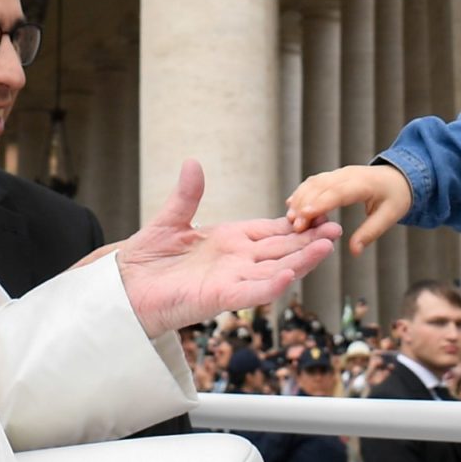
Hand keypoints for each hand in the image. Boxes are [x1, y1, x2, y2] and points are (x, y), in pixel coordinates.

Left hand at [116, 159, 341, 337]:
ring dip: (300, 262)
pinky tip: (288, 277)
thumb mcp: (170, 221)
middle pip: (281, 251)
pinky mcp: (216, 298)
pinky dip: (269, 287)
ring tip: (327, 247)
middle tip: (338, 229)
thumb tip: (192, 163)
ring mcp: (229, 280)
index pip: (271, 232)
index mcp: (230, 241)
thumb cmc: (145, 260)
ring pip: (274, 271)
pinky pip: (248, 293)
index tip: (321, 212)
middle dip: (309, 242)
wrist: (122, 288)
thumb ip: (187, 196)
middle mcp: (235, 262)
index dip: (296, 224)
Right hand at [286, 163, 411, 255]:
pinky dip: (302, 192)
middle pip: (320, 186)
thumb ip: (370, 233)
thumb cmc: (395, 197)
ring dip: (300, 198)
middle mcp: (348, 175)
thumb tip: (355, 251)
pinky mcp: (333, 176)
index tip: (305, 215)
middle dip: (304, 204)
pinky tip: (291, 205)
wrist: (399, 177)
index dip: (320, 203)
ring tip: (289, 218)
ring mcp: (339, 173)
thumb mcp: (389, 216)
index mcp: (364, 184)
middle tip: (294, 225)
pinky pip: (314, 182)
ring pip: (314, 183)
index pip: (338, 192)